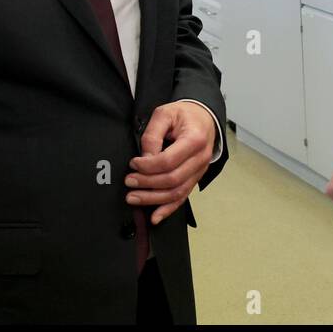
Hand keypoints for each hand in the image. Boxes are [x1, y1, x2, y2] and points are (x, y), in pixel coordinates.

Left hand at [126, 100, 216, 224]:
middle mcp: (200, 158)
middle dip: (147, 183)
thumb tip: (144, 158)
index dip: (148, 166)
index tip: (133, 163)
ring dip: (153, 199)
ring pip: (177, 192)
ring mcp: (199, 171)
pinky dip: (168, 209)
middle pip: (173, 179)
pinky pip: (182, 197)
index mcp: (195, 140)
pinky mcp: (195, 178)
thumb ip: (153, 135)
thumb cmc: (184, 115)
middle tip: (128, 181)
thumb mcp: (165, 114)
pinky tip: (155, 216)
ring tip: (133, 198)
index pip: (169, 160)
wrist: (204, 118)